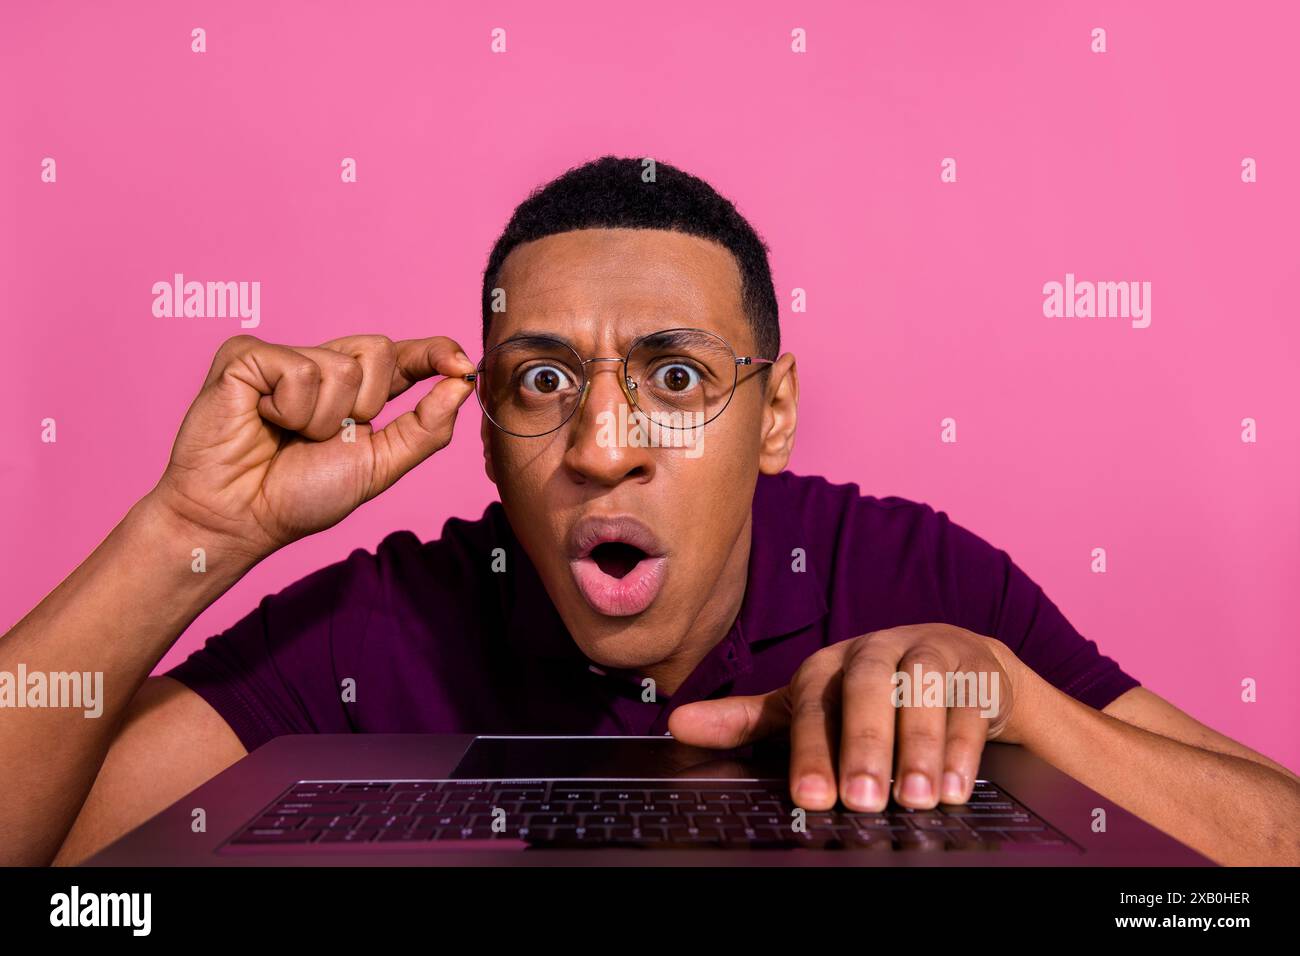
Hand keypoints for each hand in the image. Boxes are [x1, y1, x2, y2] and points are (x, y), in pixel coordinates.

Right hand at [148, 333, 475, 560]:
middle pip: (379, 351)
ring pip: (339, 365)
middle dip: (364, 405)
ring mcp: (284, 357)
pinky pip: (297, 369)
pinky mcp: (248, 356)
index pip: (404, 357)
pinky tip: (262, 421)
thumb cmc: (300, 496)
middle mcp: (323, 366)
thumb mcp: (378, 466)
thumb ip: (424, 428)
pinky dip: (288, 408)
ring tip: (287, 435)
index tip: (462, 363)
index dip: (434, 352)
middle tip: (322, 437)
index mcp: (357, 392)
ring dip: (320, 417)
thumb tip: (462, 385)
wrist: (239, 517)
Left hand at [668, 624, 1041, 810]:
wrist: (961, 662)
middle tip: (863, 801)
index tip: (810, 798)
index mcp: (830, 664)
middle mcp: (876, 652)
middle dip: (864, 745)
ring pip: (921, 692)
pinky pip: (969, 706)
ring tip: (913, 799)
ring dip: (918, 748)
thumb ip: (749, 718)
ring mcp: (928, 656)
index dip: (810, 750)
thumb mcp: (812, 704)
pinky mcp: (975, 671)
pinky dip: (961, 748)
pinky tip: (953, 786)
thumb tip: (677, 723)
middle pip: (867, 689)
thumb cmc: (872, 691)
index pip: (813, 702)